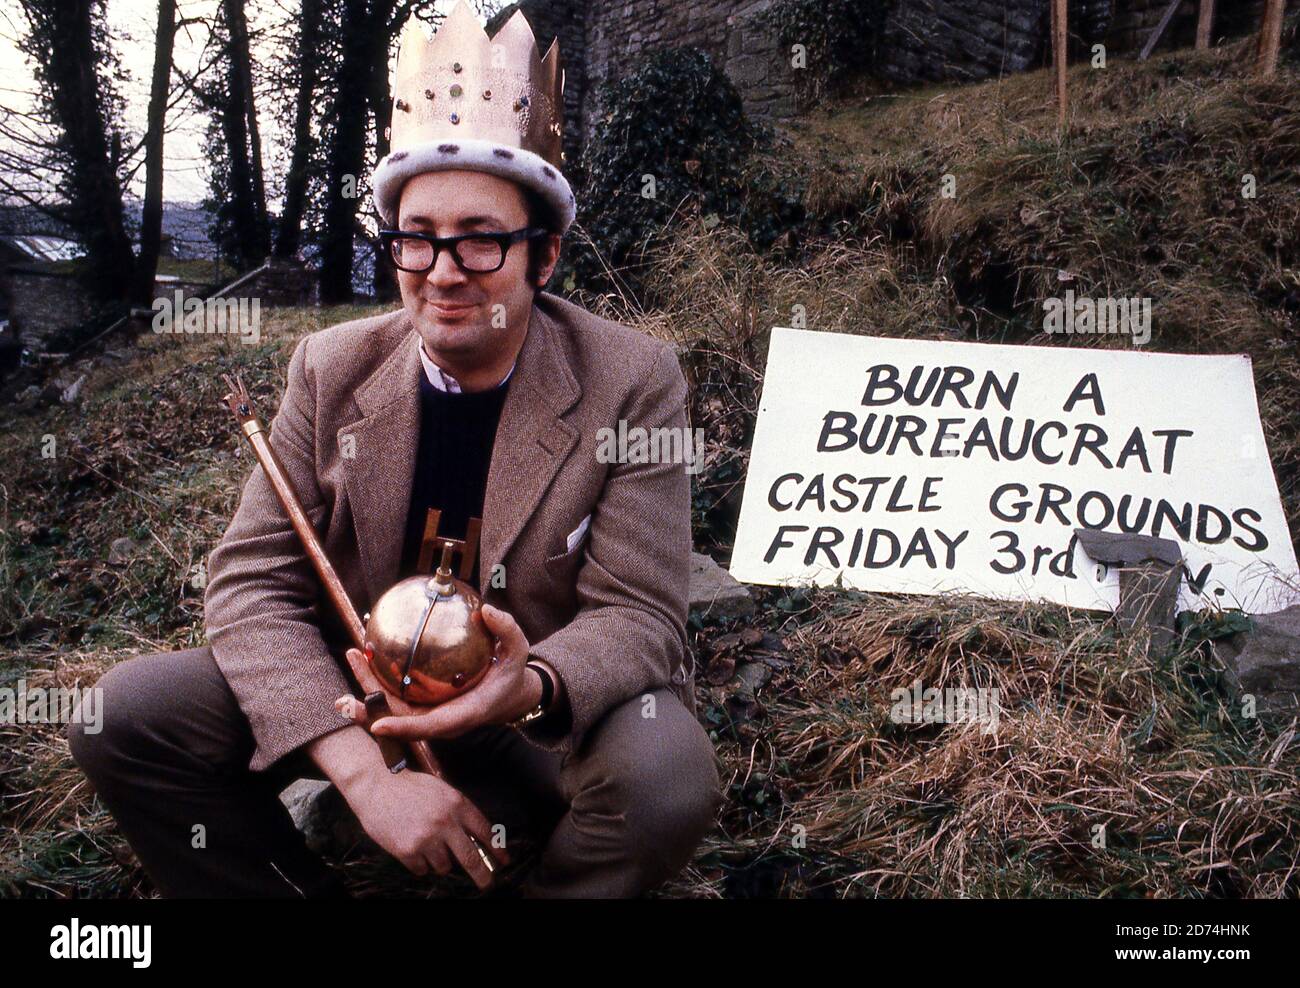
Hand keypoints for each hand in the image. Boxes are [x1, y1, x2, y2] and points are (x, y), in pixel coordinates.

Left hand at [334, 604, 541, 741]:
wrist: (510, 694)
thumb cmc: (511, 674)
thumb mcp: (518, 651)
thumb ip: (507, 631)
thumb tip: (487, 611)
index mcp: (464, 714)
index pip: (431, 726)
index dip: (404, 727)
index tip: (378, 725)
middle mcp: (442, 720)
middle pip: (401, 721)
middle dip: (370, 713)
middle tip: (346, 694)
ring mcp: (430, 715)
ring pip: (393, 713)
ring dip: (366, 700)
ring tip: (347, 676)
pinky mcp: (424, 707)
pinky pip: (396, 701)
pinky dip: (376, 688)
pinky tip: (362, 664)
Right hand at [344, 764, 507, 888]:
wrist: (377, 784)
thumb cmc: (410, 786)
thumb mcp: (442, 790)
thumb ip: (459, 812)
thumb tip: (477, 838)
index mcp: (457, 804)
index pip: (485, 831)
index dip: (497, 849)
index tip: (504, 861)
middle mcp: (445, 822)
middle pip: (471, 858)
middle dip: (482, 875)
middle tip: (487, 884)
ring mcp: (426, 838)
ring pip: (444, 866)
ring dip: (440, 862)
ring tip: (428, 845)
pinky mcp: (408, 851)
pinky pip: (423, 870)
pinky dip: (420, 864)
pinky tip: (412, 847)